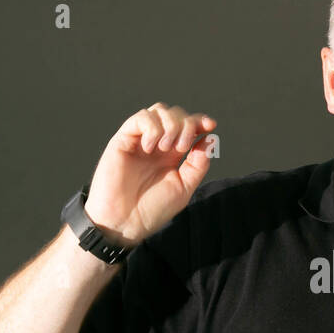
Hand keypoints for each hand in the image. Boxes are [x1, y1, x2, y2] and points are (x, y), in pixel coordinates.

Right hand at [84, 103, 217, 245]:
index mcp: (173, 155)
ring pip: (159, 110)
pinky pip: (141, 117)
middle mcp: (157, 145)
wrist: (125, 222)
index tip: (210, 125)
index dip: (200, 121)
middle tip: (182, 147)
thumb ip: (198, 163)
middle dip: (186, 125)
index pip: (189, 127)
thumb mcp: (184, 187)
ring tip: (166, 148)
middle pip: (176, 115)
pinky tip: (149, 147)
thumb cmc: (152, 210)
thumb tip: (210, 139)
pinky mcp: (123, 140)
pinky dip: (151, 128)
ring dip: (170, 125)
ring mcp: (140, 140)